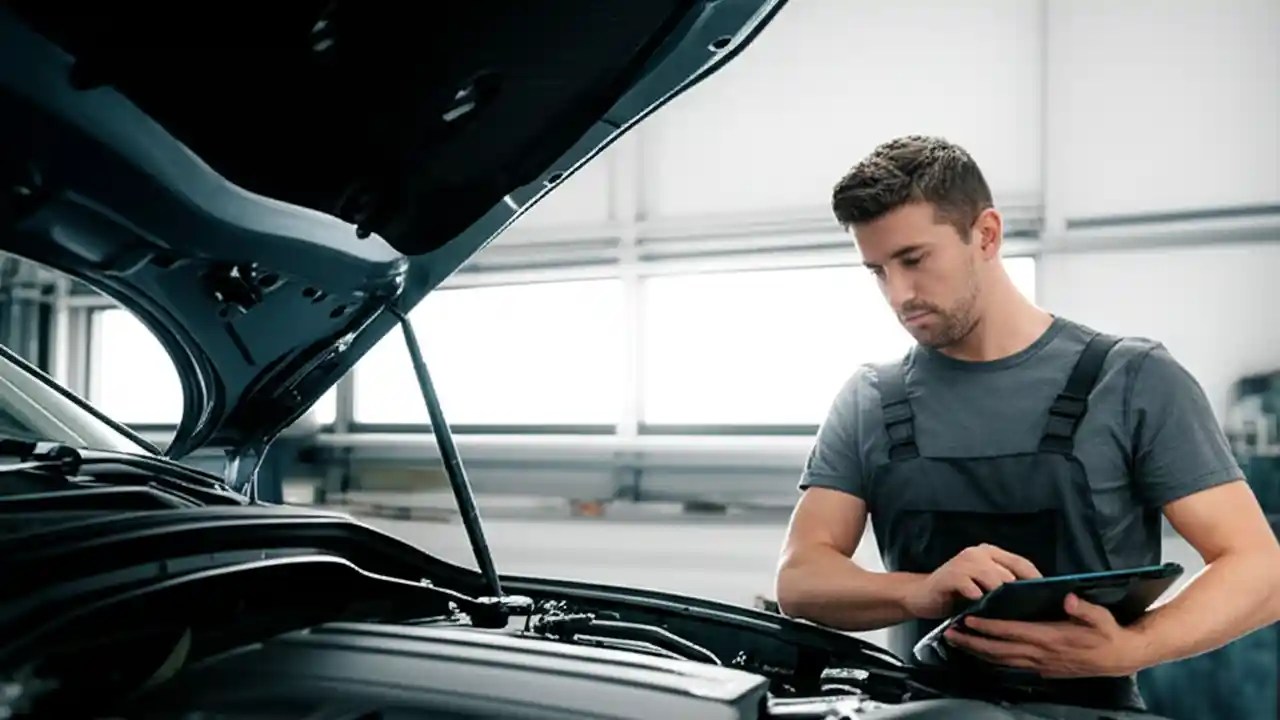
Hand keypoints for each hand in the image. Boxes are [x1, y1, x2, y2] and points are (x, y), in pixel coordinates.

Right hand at [904, 544, 1041, 618]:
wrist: (922, 595)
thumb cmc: (957, 593)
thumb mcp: (983, 584)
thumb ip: (1003, 583)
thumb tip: (1035, 596)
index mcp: (990, 552)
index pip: (1022, 563)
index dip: (1036, 580)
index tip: (1047, 598)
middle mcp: (978, 553)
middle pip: (1010, 571)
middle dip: (1018, 592)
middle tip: (1024, 611)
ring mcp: (963, 563)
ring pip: (993, 578)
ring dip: (998, 596)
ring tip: (999, 611)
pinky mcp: (951, 576)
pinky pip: (972, 588)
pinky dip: (977, 599)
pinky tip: (977, 607)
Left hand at [943, 593, 1145, 677]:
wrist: (1121, 658)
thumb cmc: (1109, 633)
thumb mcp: (1101, 618)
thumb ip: (1084, 609)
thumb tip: (1069, 599)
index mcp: (1051, 638)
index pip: (1013, 632)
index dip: (990, 627)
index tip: (970, 619)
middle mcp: (1042, 654)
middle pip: (1000, 650)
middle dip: (973, 642)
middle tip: (950, 633)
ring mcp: (1041, 665)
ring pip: (1002, 660)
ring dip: (978, 652)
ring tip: (957, 643)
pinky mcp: (1044, 670)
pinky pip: (1012, 666)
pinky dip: (993, 661)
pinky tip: (980, 656)